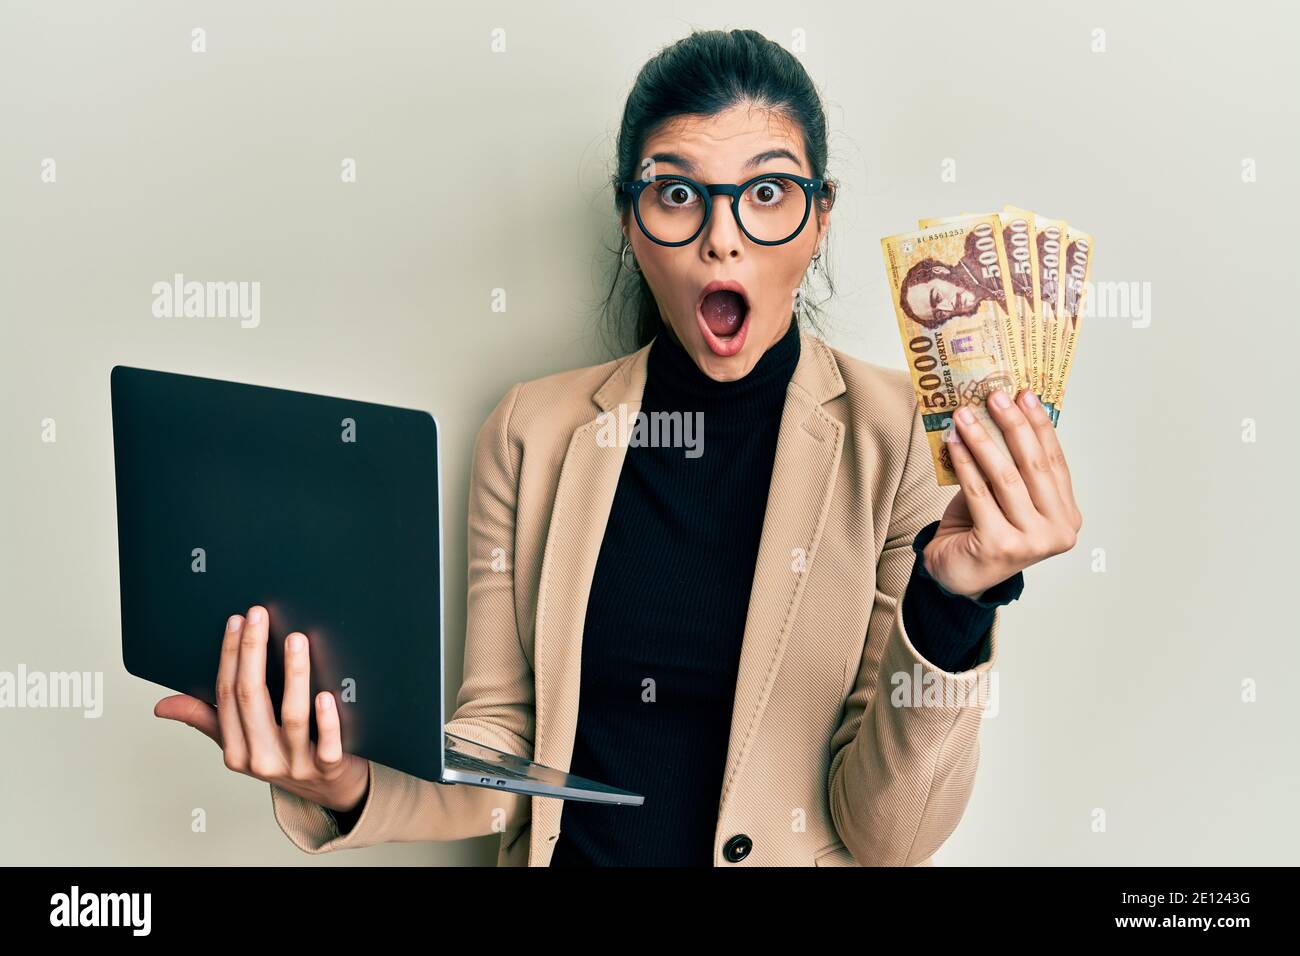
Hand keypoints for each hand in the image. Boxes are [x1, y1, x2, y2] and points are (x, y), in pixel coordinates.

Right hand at [154, 605, 369, 814]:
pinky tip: (326, 693)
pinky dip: (327, 720)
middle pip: (253, 698)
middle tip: (260, 615)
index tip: (237, 621)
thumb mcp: (241, 742)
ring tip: (296, 639)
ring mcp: (296, 765)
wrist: (331, 791)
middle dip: (253, 652)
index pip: (227, 694)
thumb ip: (207, 719)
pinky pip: (328, 746)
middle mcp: (262, 758)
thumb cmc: (284, 757)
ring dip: (294, 674)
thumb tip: (161, 706)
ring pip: (292, 716)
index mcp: (236, 750)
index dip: (230, 655)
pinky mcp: (330, 768)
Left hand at [923, 387, 1081, 598]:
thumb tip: (1002, 414)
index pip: (1054, 461)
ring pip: (1006, 478)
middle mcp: (1057, 531)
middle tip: (995, 395)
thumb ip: (1014, 468)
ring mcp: (1031, 542)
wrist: (956, 573)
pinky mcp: (1000, 546)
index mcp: (1066, 516)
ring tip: (965, 415)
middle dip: (1013, 425)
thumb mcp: (1005, 497)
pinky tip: (953, 443)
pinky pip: (980, 494)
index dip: (1040, 425)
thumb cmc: (981, 530)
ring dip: (983, 441)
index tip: (1024, 394)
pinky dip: (965, 464)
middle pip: (1034, 466)